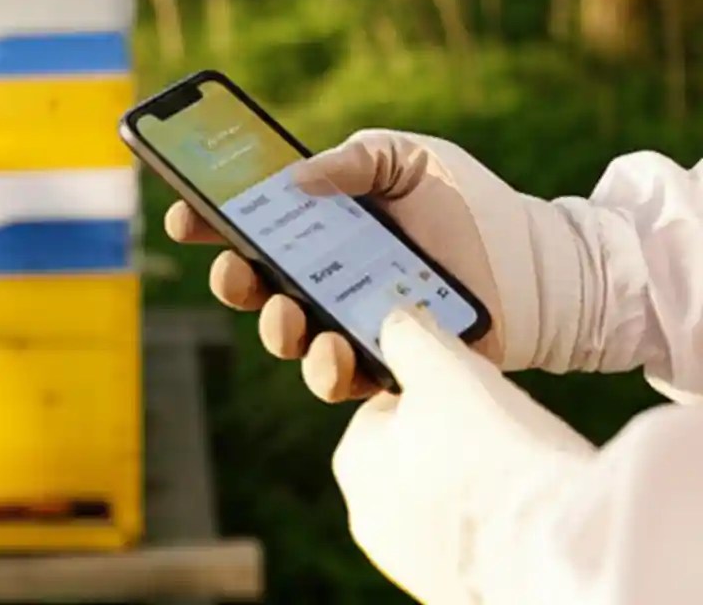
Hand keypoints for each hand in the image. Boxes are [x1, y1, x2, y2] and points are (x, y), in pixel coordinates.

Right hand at [166, 128, 605, 401]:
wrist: (542, 264)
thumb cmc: (473, 206)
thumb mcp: (411, 158)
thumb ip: (355, 158)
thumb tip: (292, 180)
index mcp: (321, 229)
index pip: (249, 229)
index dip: (209, 225)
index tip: (187, 216)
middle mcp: (325, 280)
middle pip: (255, 290)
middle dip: (233, 282)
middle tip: (237, 271)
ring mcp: (351, 325)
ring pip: (288, 340)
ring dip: (275, 330)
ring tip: (292, 314)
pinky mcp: (385, 365)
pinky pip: (340, 379)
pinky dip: (329, 368)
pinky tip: (340, 349)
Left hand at [332, 307, 593, 603]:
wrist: (550, 550)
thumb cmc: (490, 451)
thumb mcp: (442, 368)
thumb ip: (409, 337)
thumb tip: (394, 322)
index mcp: (351, 458)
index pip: (387, 402)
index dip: (435, 387)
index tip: (473, 390)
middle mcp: (366, 514)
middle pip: (414, 450)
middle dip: (453, 436)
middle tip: (501, 430)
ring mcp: (406, 559)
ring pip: (442, 495)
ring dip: (474, 478)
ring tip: (515, 470)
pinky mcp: (448, 588)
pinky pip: (470, 536)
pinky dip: (492, 519)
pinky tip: (520, 510)